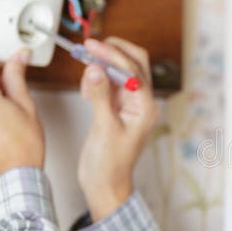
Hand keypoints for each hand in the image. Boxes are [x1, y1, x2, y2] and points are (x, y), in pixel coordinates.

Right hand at [78, 36, 158, 221]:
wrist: (105, 185)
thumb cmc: (109, 164)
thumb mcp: (104, 128)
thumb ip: (100, 96)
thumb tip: (94, 69)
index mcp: (146, 107)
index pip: (133, 69)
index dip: (112, 54)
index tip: (92, 45)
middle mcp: (142, 103)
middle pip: (134, 63)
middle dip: (112, 53)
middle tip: (89, 48)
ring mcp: (130, 105)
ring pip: (121, 72)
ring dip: (103, 67)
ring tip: (86, 78)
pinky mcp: (117, 108)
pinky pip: (110, 84)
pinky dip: (98, 80)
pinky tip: (87, 90)